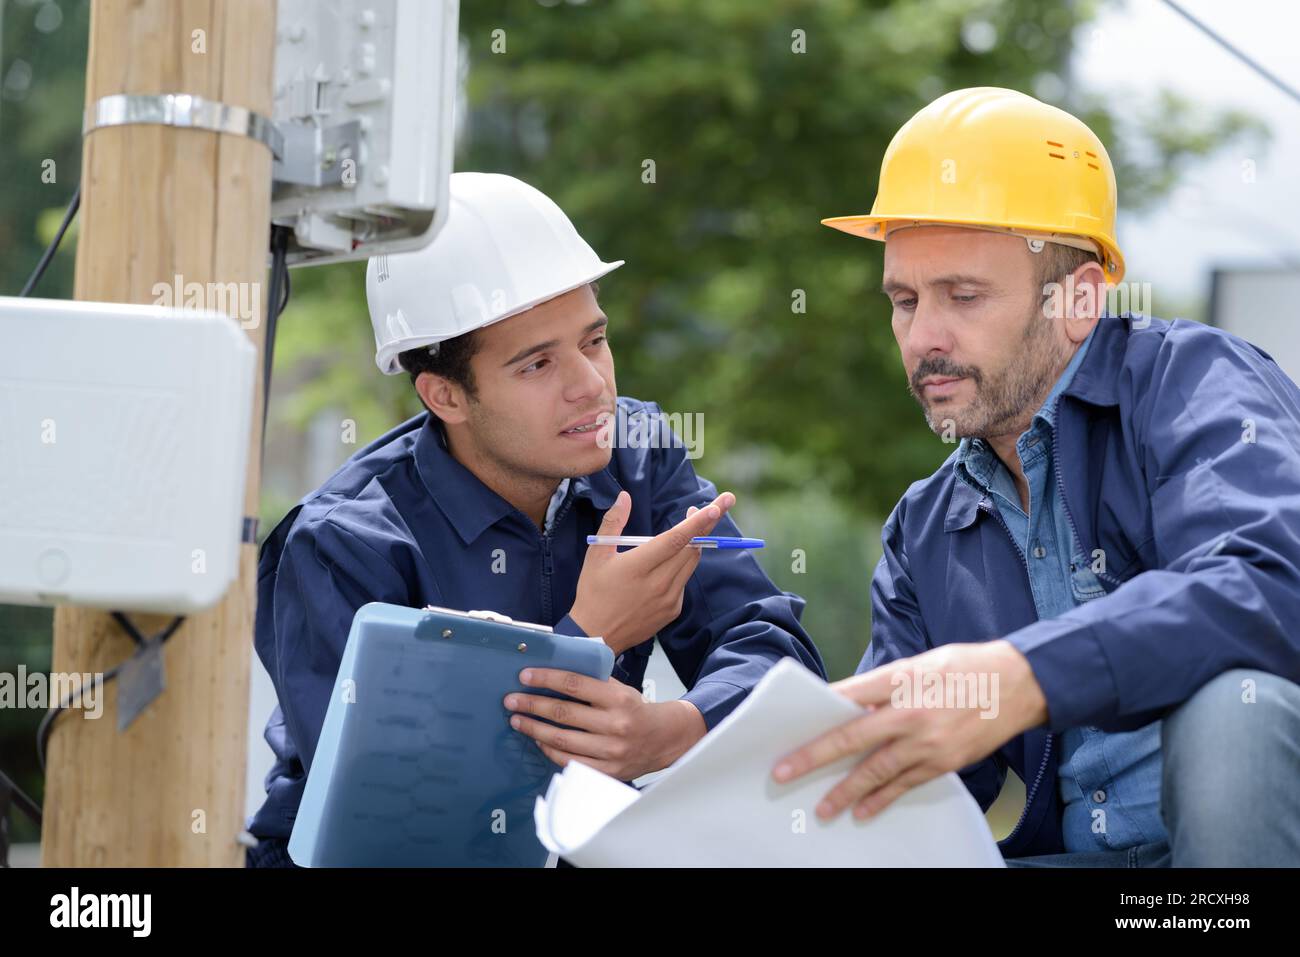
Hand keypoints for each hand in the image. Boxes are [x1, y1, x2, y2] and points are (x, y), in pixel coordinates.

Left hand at [505, 667, 706, 780]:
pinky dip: (550, 750)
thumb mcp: (621, 689)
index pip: (575, 684)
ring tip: (517, 720)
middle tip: (511, 700)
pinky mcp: (607, 771)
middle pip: (563, 713)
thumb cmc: (637, 710)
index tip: (525, 676)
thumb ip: (593, 682)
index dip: (546, 679)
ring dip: (534, 728)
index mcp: (619, 698)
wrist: (664, 740)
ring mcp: (610, 751)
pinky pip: (570, 761)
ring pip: (562, 740)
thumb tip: (553, 675)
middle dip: (532, 705)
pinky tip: (538, 739)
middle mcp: (615, 725)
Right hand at [567, 489, 734, 655]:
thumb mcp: (597, 554)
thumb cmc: (594, 592)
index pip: (676, 540)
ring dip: (694, 544)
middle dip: (704, 525)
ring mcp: (669, 599)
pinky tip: (666, 565)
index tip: (715, 506)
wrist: (596, 636)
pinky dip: (681, 567)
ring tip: (688, 529)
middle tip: (707, 508)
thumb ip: (613, 522)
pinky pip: (683, 581)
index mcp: (639, 566)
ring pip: (691, 564)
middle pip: (691, 549)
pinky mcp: (673, 610)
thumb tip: (625, 496)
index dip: (697, 522)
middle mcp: (658, 584)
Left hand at [771, 639, 1048, 820]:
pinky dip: (882, 798)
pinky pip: (906, 784)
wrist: (1019, 683)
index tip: (790, 727)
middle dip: (815, 757)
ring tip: (824, 807)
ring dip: (846, 791)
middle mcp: (911, 712)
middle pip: (852, 738)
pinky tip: (863, 809)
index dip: (817, 712)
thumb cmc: (964, 667)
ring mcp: (928, 741)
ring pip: (877, 770)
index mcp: (901, 679)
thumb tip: (846, 704)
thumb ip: (882, 686)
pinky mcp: (945, 761)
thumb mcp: (918, 664)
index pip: (848, 696)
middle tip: (785, 771)